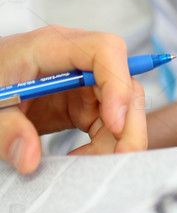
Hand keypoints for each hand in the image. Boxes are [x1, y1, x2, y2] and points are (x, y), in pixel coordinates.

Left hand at [0, 26, 146, 173]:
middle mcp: (75, 60)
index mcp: (51, 46)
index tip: (114, 123)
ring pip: (121, 105)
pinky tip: (83, 161)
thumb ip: (7, 130)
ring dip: (117, 138)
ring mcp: (81, 82)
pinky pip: (106, 123)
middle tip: (122, 155)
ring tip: (92, 166)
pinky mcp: (80, 103)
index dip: (117, 83)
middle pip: (122, 80)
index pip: (104, 50)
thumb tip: (30, 159)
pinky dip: (104, 145)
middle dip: (128, 120)